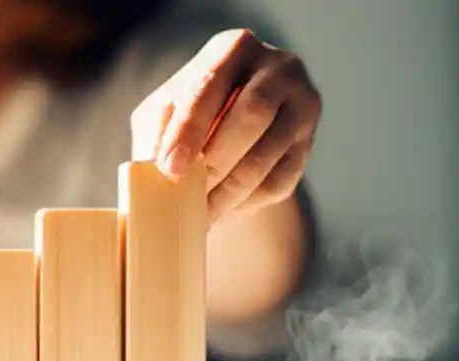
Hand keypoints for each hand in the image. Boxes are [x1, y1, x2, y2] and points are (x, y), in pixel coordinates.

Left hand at [131, 29, 320, 223]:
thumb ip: (157, 132)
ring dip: (230, 191)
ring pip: (269, 154)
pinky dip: (247, 202)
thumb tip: (151, 169)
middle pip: (253, 114)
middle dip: (216, 161)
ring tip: (200, 215)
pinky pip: (281, 179)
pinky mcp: (307, 143)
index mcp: (234, 48)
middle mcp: (277, 68)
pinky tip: (223, 212)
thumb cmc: (188, 112)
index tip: (171, 168)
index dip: (190, 130)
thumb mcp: (163, 111)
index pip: (210, 86)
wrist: (232, 123)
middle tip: (187, 196)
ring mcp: (301, 105)